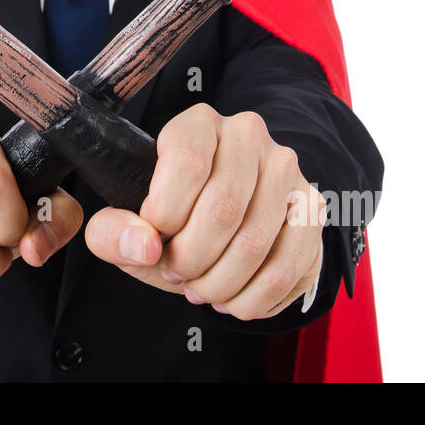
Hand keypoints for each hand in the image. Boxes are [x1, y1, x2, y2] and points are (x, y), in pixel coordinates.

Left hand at [85, 102, 325, 319]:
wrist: (217, 220)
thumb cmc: (169, 215)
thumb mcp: (128, 220)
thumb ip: (112, 233)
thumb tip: (144, 246)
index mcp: (198, 123)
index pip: (186, 164)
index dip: (164, 215)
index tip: (155, 238)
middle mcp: (249, 136)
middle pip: (222, 209)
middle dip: (191, 259)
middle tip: (177, 274)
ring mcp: (287, 171)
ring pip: (256, 244)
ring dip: (221, 285)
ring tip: (202, 290)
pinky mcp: (312, 210)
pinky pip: (288, 267)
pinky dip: (255, 299)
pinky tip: (234, 300)